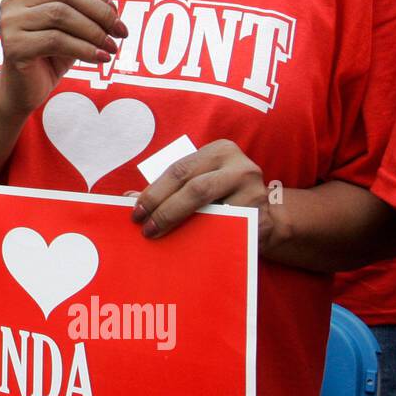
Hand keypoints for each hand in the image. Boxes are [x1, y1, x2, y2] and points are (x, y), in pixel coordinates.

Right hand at [0, 0, 125, 116]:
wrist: (22, 89)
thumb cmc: (49, 55)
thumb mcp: (71, 28)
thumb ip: (87, 12)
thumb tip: (112, 7)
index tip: (116, 14)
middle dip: (99, 11)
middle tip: (120, 32)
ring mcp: (9, 22)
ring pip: (60, 14)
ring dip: (94, 32)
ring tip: (111, 48)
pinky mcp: (13, 45)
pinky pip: (56, 40)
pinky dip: (84, 49)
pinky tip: (100, 59)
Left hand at [132, 140, 269, 241]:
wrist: (266, 220)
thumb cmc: (223, 198)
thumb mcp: (199, 184)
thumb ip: (169, 187)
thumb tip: (129, 197)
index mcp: (219, 151)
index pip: (179, 169)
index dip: (154, 191)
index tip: (136, 211)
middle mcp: (239, 165)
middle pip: (193, 186)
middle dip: (164, 209)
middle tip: (145, 227)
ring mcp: (254, 190)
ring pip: (209, 207)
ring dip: (179, 223)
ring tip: (158, 235)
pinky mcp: (260, 216)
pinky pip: (224, 227)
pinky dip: (200, 235)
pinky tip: (185, 244)